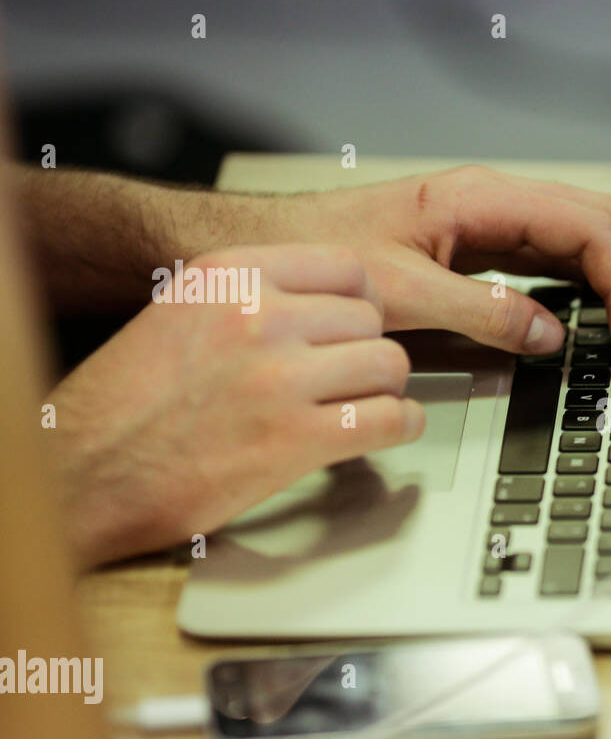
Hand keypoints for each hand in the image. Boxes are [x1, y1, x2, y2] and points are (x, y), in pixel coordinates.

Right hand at [44, 244, 424, 567]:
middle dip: (368, 352)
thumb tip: (320, 305)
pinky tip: (385, 431)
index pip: (346, 265)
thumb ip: (250, 298)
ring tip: (363, 406)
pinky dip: (400, 427)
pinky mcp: (296, 440)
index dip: (363, 302)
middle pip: (372, 320)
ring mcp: (279, 378)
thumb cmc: (124, 405)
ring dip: (386, 390)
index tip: (359, 325)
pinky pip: (390, 420)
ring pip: (389, 365)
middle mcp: (257, 317)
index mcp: (229, 276)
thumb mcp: (181, 313)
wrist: (83, 473)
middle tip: (352, 378)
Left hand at [248, 165, 610, 358]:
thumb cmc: (322, 257)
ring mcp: (501, 227)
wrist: (275, 253)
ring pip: (597, 240)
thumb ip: (479, 313)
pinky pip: (566, 262)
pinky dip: (606, 288)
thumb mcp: (399, 292)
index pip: (588, 232)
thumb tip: (553, 337)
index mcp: (486, 199)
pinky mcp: (492, 252)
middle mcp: (502, 205)